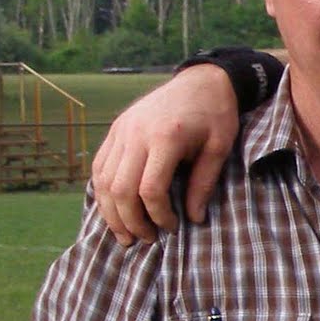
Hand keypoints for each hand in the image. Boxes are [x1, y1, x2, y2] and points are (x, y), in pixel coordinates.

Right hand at [90, 66, 241, 244]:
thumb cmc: (215, 115)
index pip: (150, 189)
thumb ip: (203, 184)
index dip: (159, 216)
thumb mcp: (219, 149)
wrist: (201, 81)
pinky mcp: (116, 130)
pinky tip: (116, 210)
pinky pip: (100, 166)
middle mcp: (136, 133)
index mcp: (165, 137)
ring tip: (126, 234)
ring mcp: (121, 130)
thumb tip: (194, 219)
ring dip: (111, 212)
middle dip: (130, 221)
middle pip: (120, 189)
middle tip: (146, 239)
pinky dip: (104, 192)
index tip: (172, 227)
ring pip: (103, 180)